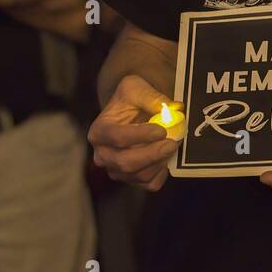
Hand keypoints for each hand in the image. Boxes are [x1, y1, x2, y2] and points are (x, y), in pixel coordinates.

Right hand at [88, 74, 177, 190]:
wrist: (131, 112)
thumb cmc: (130, 100)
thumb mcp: (136, 87)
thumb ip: (150, 96)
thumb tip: (169, 110)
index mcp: (99, 131)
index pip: (117, 138)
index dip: (140, 136)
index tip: (161, 130)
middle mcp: (103, 154)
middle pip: (125, 162)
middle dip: (152, 154)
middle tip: (172, 142)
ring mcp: (116, 169)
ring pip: (138, 175)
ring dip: (160, 161)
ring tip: (173, 145)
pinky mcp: (131, 179)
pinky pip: (148, 183)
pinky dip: (161, 173)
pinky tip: (166, 157)